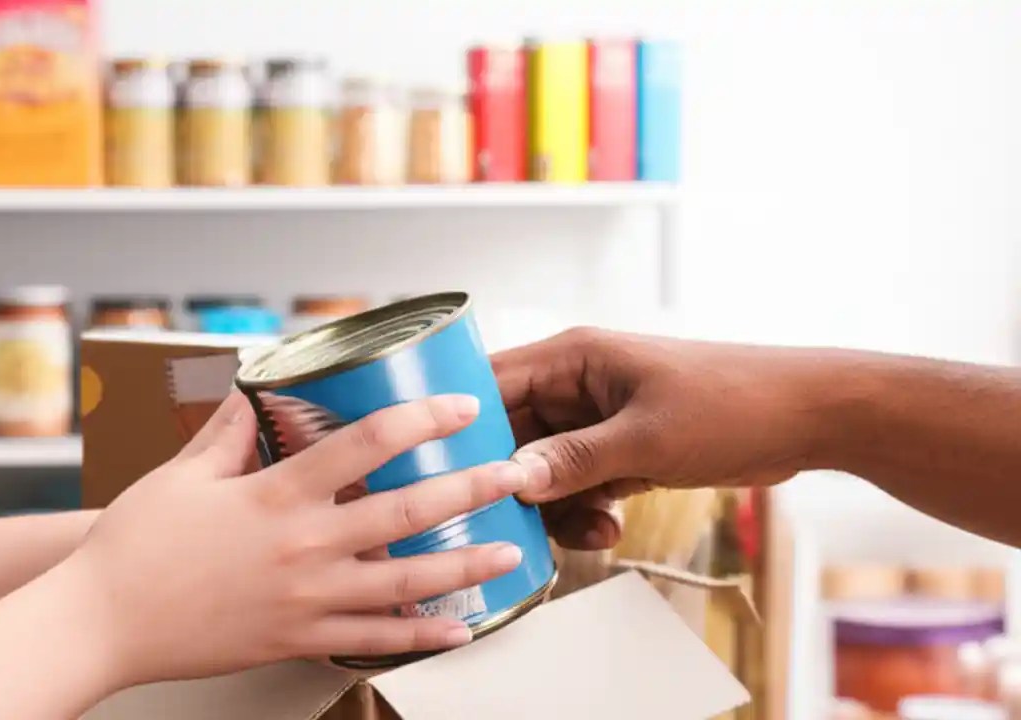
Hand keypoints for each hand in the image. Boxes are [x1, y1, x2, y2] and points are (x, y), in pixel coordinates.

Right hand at [66, 392, 526, 685]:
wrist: (101, 622)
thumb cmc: (136, 546)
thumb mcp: (182, 474)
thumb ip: (227, 432)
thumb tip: (252, 391)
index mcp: (277, 494)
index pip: (366, 443)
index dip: (421, 419)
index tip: (460, 408)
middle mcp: (304, 545)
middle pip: (405, 511)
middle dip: (469, 489)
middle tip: (515, 474)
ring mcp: (306, 599)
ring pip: (404, 580)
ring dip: (463, 565)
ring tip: (507, 552)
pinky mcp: (298, 639)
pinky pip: (372, 639)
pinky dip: (421, 636)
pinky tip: (458, 629)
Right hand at [494, 328, 815, 548]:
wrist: (807, 419)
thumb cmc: (732, 405)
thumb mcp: (647, 438)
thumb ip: (573, 461)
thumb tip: (509, 480)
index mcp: (573, 358)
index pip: (491, 386)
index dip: (463, 428)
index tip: (447, 477)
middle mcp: (575, 386)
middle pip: (511, 437)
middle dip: (514, 484)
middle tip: (516, 527)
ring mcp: (596, 421)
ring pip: (542, 470)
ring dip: (556, 507)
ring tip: (593, 531)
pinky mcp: (618, 450)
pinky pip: (577, 485)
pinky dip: (584, 512)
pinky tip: (610, 528)